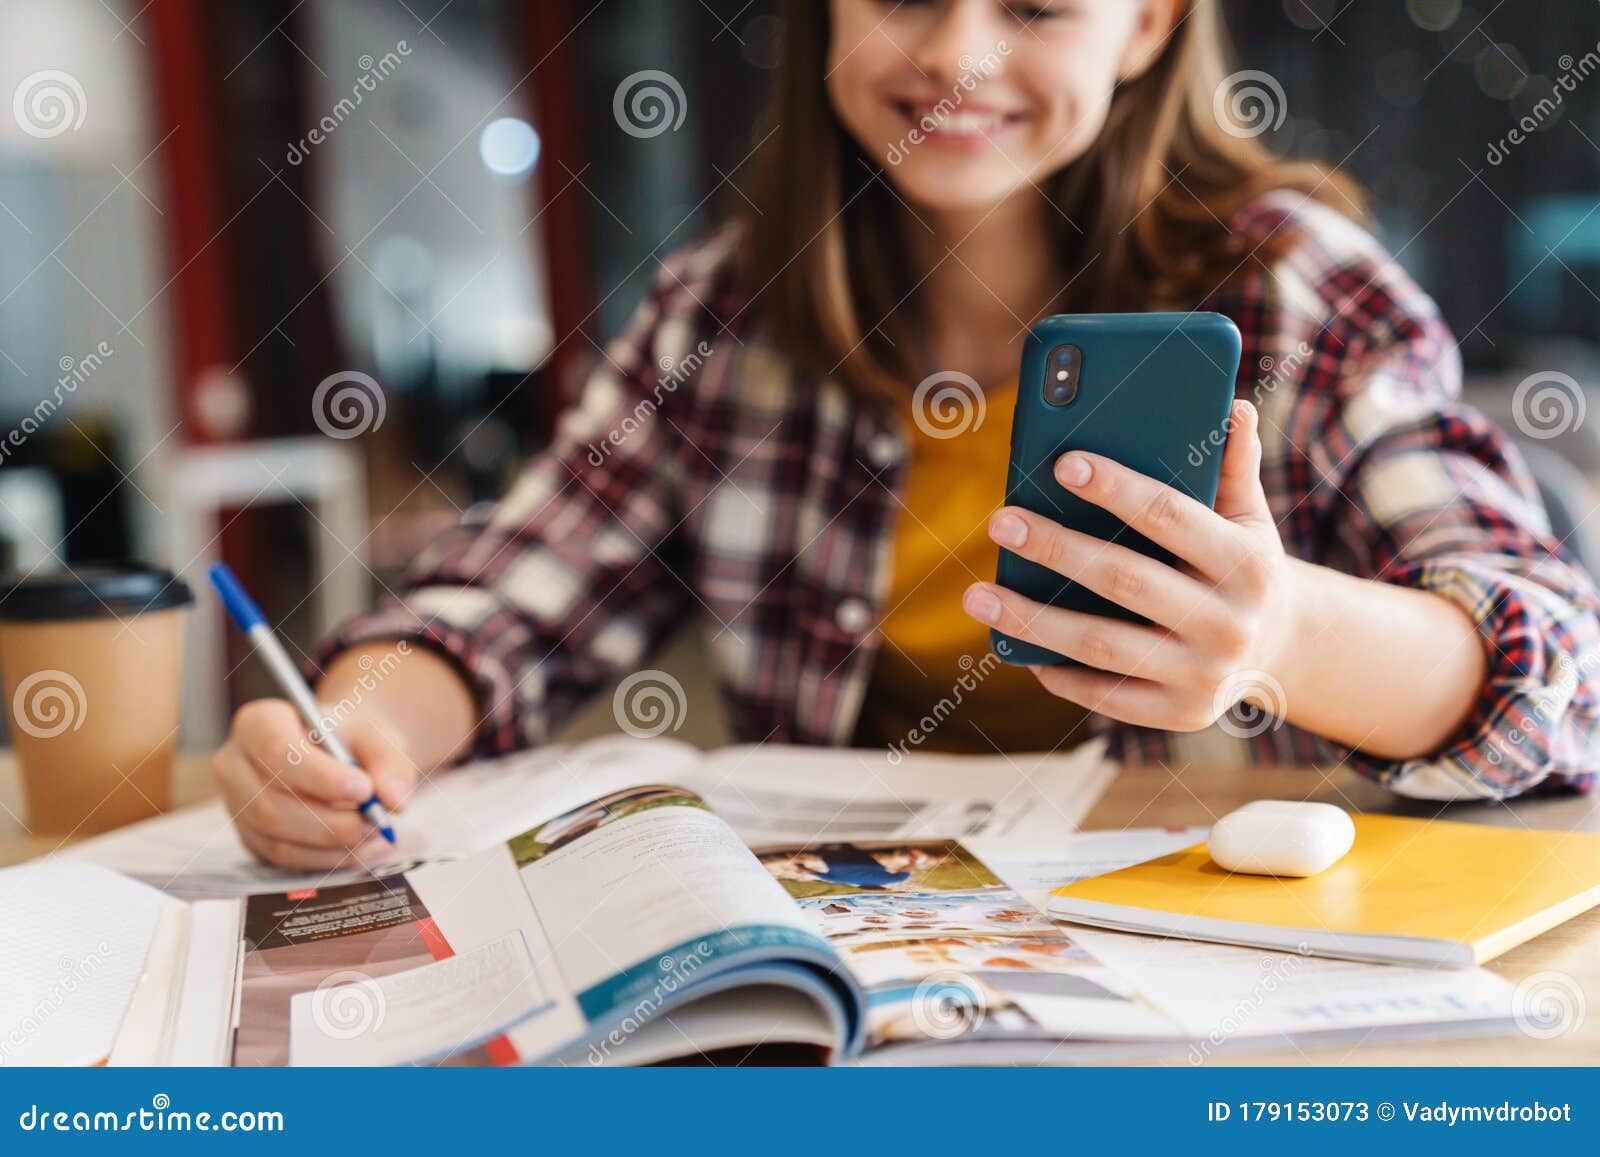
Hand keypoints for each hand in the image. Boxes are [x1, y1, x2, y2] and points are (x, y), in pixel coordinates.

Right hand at [212, 700, 419, 868]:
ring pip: (277, 839)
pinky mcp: (252, 838)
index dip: (319, 776)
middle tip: (376, 821)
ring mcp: (238, 807)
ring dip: (333, 844)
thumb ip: (389, 762)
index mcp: (257, 723)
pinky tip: (364, 848)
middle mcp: (235, 765)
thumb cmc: (350, 739)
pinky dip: (329, 859)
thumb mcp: (376, 736)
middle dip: (329, 821)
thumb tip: (393, 799)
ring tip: (378, 835)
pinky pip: (285, 859)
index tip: (363, 789)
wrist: (340, 756)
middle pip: (270, 804)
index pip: (275, 751)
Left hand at [962, 400, 1296, 730]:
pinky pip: (1105, 695)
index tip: (1062, 462)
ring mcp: (1203, 675)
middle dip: (1056, 549)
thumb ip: (1234, 465)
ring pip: (1102, 645)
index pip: (1171, 516)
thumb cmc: (1243, 564)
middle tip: (1000, 523)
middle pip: (1125, 581)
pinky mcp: (1180, 714)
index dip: (1116, 488)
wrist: (1284, 649)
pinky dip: (1057, 671)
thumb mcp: (1250, 516)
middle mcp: (1228, 623)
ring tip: (977, 594)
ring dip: (1032, 619)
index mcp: (1246, 563)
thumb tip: (1234, 405)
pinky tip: (1015, 644)